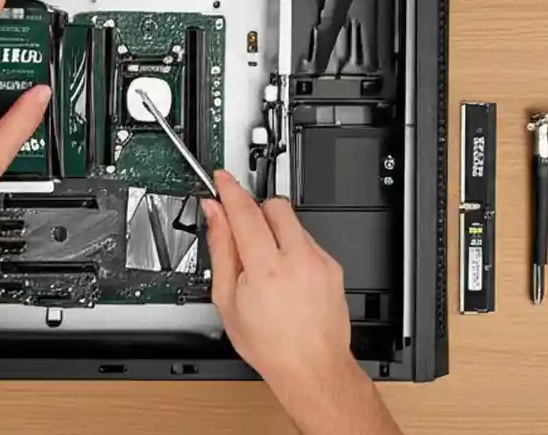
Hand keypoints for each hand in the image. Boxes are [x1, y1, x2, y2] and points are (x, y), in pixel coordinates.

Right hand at [202, 171, 353, 385]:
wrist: (312, 368)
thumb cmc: (270, 345)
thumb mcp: (228, 301)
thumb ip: (221, 250)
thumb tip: (214, 216)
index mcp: (266, 268)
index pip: (244, 211)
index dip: (229, 190)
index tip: (221, 179)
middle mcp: (297, 259)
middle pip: (273, 205)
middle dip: (255, 211)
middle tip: (242, 232)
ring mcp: (319, 261)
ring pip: (292, 221)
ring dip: (274, 230)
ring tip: (264, 262)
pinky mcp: (333, 266)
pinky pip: (308, 240)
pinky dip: (292, 247)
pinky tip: (285, 274)